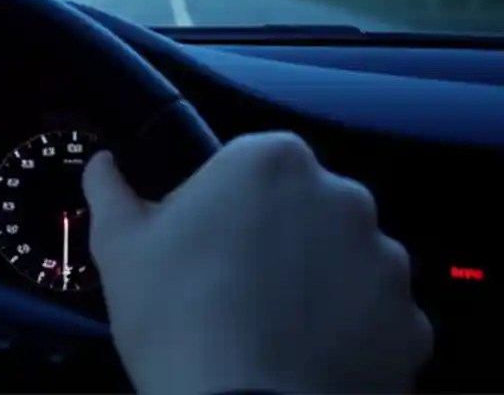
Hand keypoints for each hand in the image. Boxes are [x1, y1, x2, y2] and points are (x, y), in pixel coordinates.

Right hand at [83, 132, 431, 393]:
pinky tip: (300, 352)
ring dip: (311, 281)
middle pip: (299, 205)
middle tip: (225, 285)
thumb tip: (103, 166)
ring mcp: (384, 261)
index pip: (246, 162)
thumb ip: (110, 190)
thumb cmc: (180, 323)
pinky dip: (344, 329)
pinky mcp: (409, 320)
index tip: (200, 238)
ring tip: (264, 325)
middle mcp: (341, 196)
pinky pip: (371, 314)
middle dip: (270, 236)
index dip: (218, 201)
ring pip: (340, 258)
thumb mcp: (119, 248)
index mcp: (270, 161)